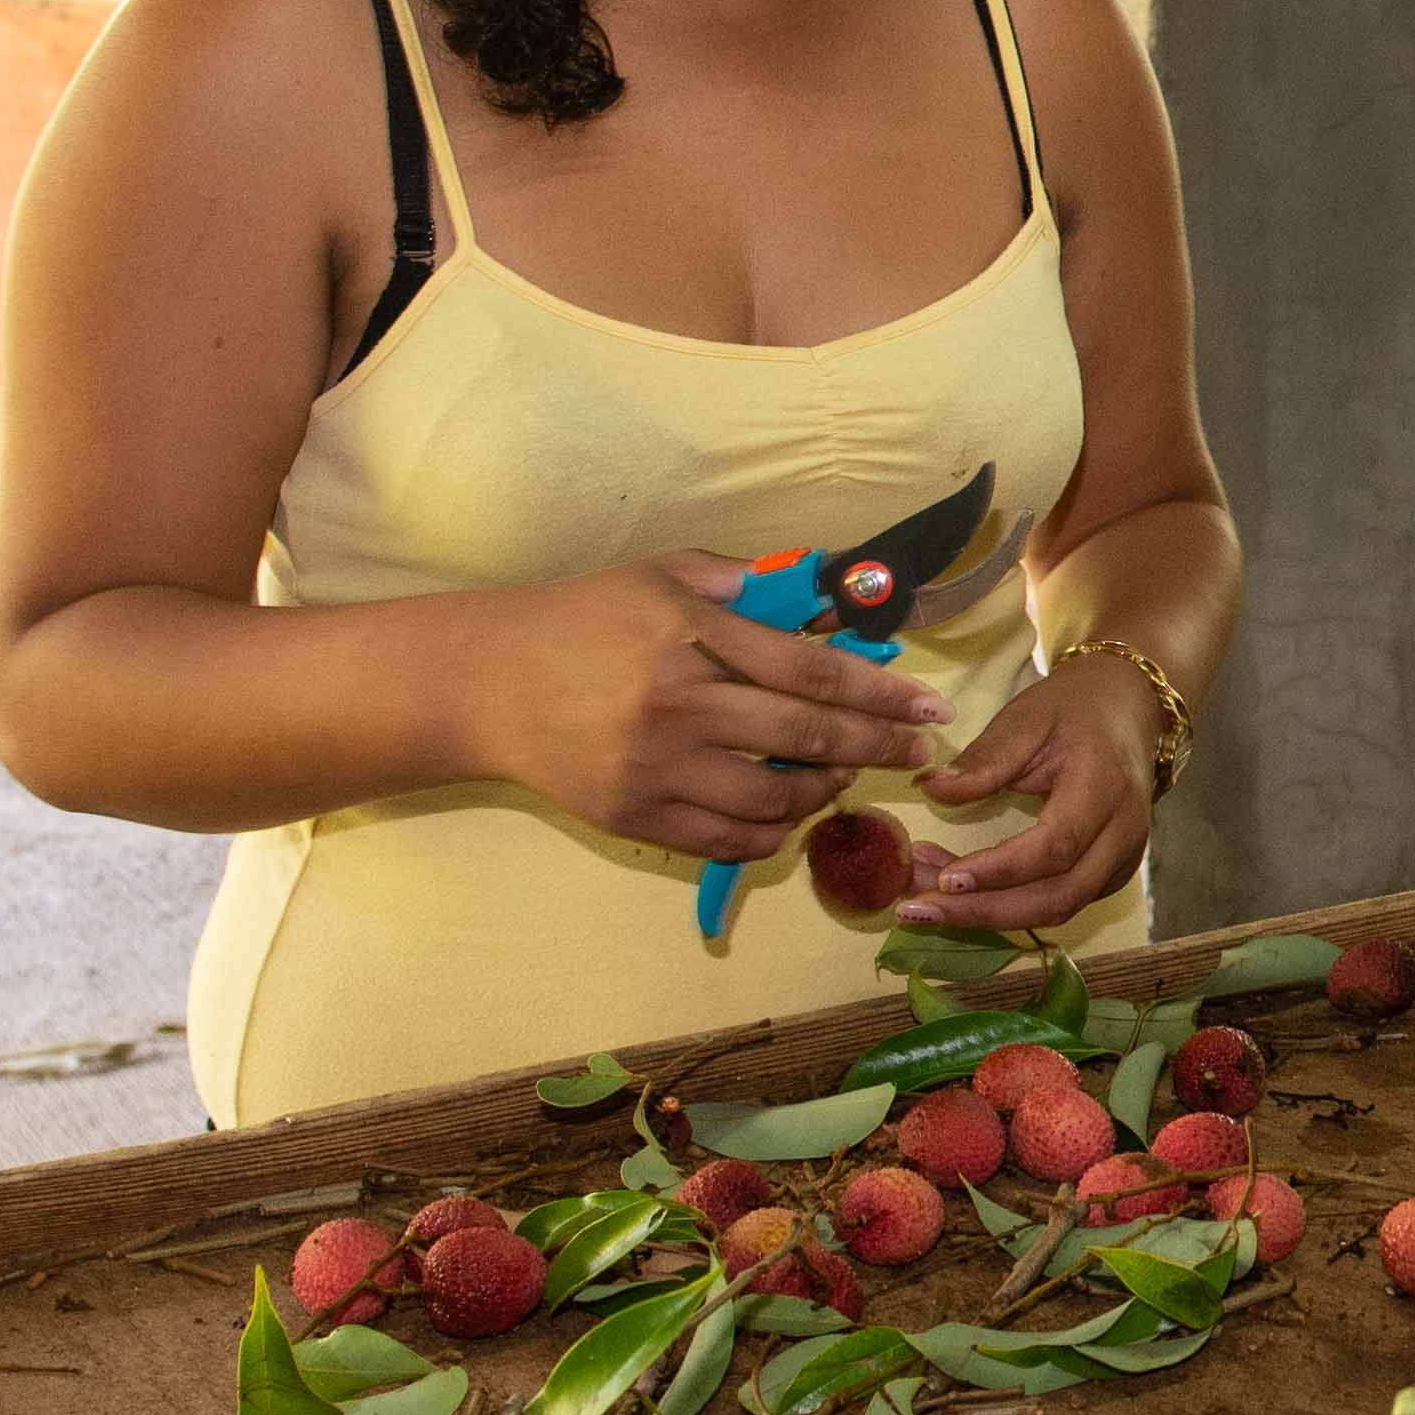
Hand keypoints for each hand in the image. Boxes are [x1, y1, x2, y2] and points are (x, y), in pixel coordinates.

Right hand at [468, 558, 952, 860]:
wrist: (486, 682)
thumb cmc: (581, 619)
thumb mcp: (659, 576)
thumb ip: (740, 583)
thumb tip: (823, 598)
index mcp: (693, 637)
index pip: (812, 674)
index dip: (881, 694)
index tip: (928, 706)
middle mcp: (681, 706)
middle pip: (809, 740)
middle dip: (879, 747)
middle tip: (917, 750)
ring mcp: (658, 768)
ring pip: (777, 801)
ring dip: (825, 791)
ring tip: (840, 773)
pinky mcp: (637, 816)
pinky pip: (731, 839)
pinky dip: (773, 830)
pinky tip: (785, 809)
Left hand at [904, 653, 1166, 936]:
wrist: (1126, 710)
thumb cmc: (1072, 710)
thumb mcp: (1026, 719)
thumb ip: (984, 759)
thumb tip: (930, 790)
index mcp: (1104, 786)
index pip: (1054, 846)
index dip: (1000, 870)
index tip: (943, 880)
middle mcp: (1124, 831)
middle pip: (1059, 896)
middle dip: (985, 911)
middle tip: (919, 909)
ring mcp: (1124, 858)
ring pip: (1060, 910)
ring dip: (991, 915)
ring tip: (930, 903)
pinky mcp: (1113, 873)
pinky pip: (1062, 905)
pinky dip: (1011, 910)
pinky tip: (965, 898)